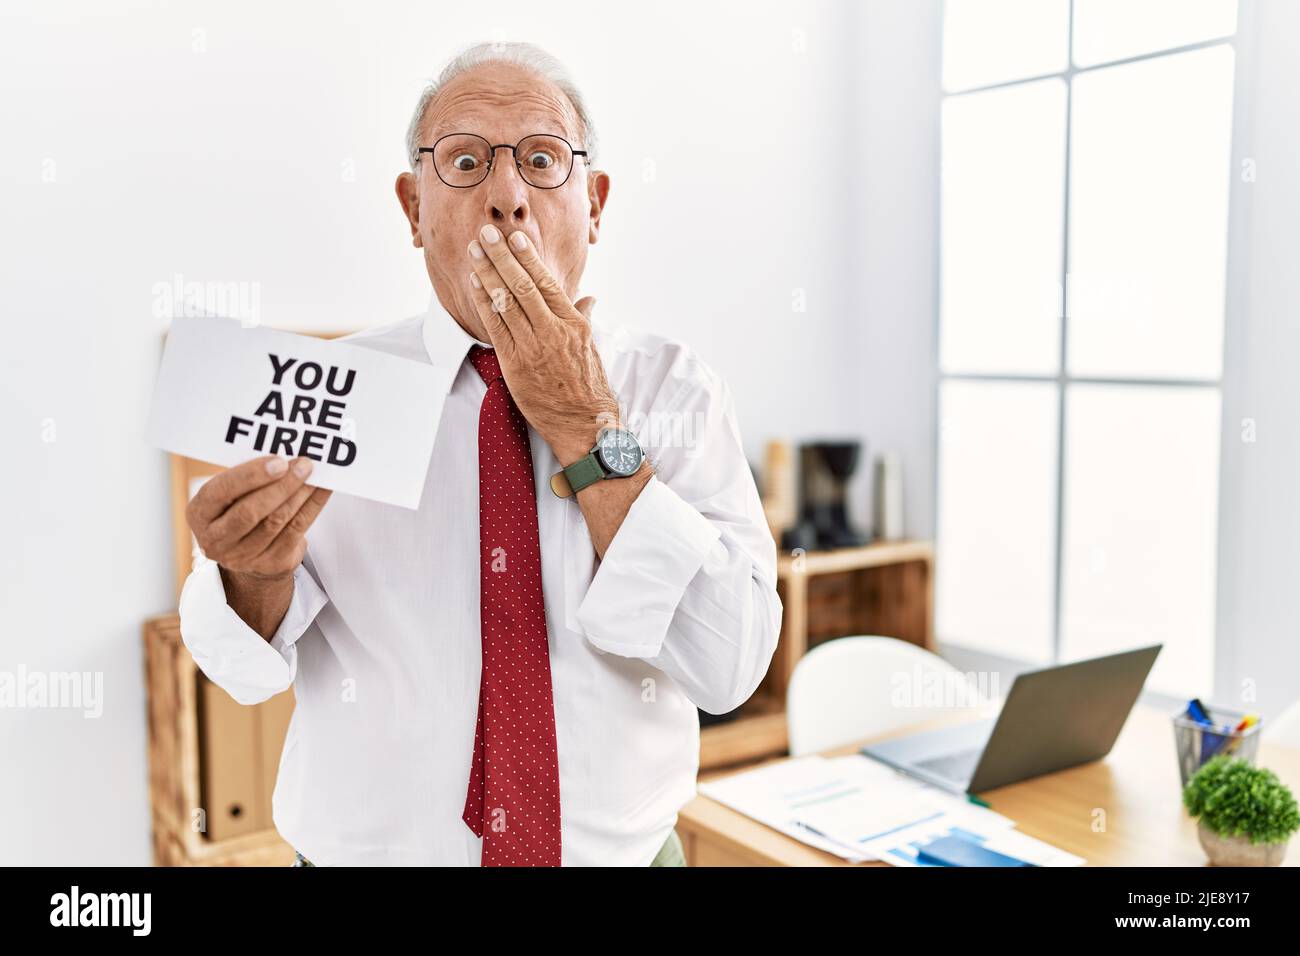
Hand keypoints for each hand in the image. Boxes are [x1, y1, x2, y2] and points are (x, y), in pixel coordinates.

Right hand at [185, 456, 331, 579]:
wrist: (249, 554)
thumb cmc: (240, 509)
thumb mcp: (232, 495)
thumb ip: (248, 478)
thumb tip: (284, 455)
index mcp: (199, 513)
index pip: (221, 492)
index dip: (250, 476)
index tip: (279, 462)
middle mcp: (215, 539)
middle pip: (250, 511)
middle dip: (281, 486)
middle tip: (303, 465)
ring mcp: (241, 556)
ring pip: (276, 521)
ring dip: (300, 495)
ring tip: (315, 476)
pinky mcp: (270, 563)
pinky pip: (296, 532)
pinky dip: (312, 508)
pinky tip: (322, 491)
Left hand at [465, 224, 619, 464]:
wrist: (585, 425)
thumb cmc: (590, 388)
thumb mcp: (592, 348)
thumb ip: (584, 319)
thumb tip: (588, 299)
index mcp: (573, 323)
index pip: (546, 282)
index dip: (527, 257)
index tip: (514, 237)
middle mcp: (553, 331)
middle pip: (522, 285)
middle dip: (501, 256)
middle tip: (485, 233)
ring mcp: (533, 347)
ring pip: (506, 302)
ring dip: (487, 273)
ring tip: (474, 251)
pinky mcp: (516, 365)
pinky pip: (496, 327)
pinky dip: (484, 303)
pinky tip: (474, 286)